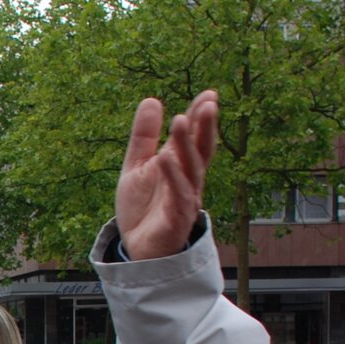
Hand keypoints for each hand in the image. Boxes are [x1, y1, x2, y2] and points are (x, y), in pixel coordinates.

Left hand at [115, 90, 218, 260]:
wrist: (135, 249)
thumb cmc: (143, 208)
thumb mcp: (137, 165)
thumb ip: (144, 136)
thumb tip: (152, 100)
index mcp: (180, 166)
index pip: (195, 138)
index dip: (201, 118)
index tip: (209, 95)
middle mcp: (188, 181)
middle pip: (200, 151)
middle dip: (204, 128)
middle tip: (208, 103)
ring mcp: (184, 200)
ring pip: (190, 170)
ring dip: (186, 145)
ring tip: (180, 120)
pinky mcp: (175, 219)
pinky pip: (177, 196)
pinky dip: (172, 177)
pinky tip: (164, 158)